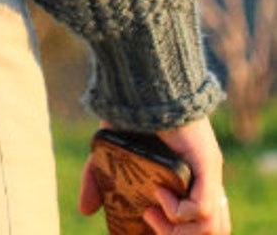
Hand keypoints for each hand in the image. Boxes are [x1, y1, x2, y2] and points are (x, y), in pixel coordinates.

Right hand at [79, 117, 229, 233]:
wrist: (143, 79)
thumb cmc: (129, 111)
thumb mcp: (111, 154)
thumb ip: (99, 179)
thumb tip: (85, 211)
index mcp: (192, 180)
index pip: (203, 225)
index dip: (180, 233)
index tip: (148, 221)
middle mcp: (207, 180)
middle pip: (212, 232)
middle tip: (149, 220)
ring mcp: (209, 173)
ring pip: (212, 227)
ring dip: (177, 230)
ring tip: (152, 212)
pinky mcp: (206, 164)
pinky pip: (202, 208)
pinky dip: (178, 211)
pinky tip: (159, 193)